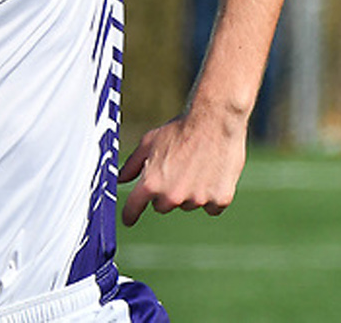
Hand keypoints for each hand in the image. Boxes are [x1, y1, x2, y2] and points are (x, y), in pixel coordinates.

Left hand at [119, 108, 245, 225]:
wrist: (215, 121)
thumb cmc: (179, 129)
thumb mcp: (149, 143)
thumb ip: (133, 165)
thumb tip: (120, 179)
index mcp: (151, 182)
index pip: (134, 207)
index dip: (130, 215)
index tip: (128, 220)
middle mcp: (172, 195)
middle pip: (162, 206)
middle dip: (165, 193)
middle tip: (175, 171)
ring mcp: (197, 199)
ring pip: (188, 205)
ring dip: (190, 193)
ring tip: (197, 167)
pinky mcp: (220, 199)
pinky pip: (212, 207)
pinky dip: (213, 196)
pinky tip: (213, 174)